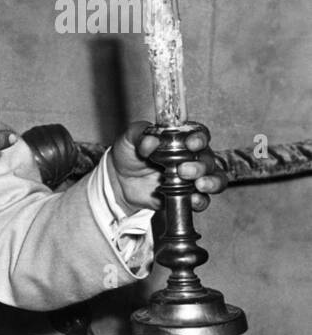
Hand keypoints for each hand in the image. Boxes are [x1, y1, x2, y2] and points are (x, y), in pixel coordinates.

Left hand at [110, 121, 227, 212]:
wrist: (119, 181)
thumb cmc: (129, 154)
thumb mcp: (129, 139)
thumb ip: (139, 136)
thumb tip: (151, 140)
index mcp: (181, 139)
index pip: (200, 134)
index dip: (200, 138)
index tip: (191, 144)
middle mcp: (192, 157)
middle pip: (208, 159)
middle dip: (201, 165)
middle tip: (184, 170)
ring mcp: (192, 178)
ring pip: (215, 178)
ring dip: (211, 182)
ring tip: (199, 185)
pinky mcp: (187, 195)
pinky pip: (202, 199)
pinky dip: (201, 200)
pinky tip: (193, 199)